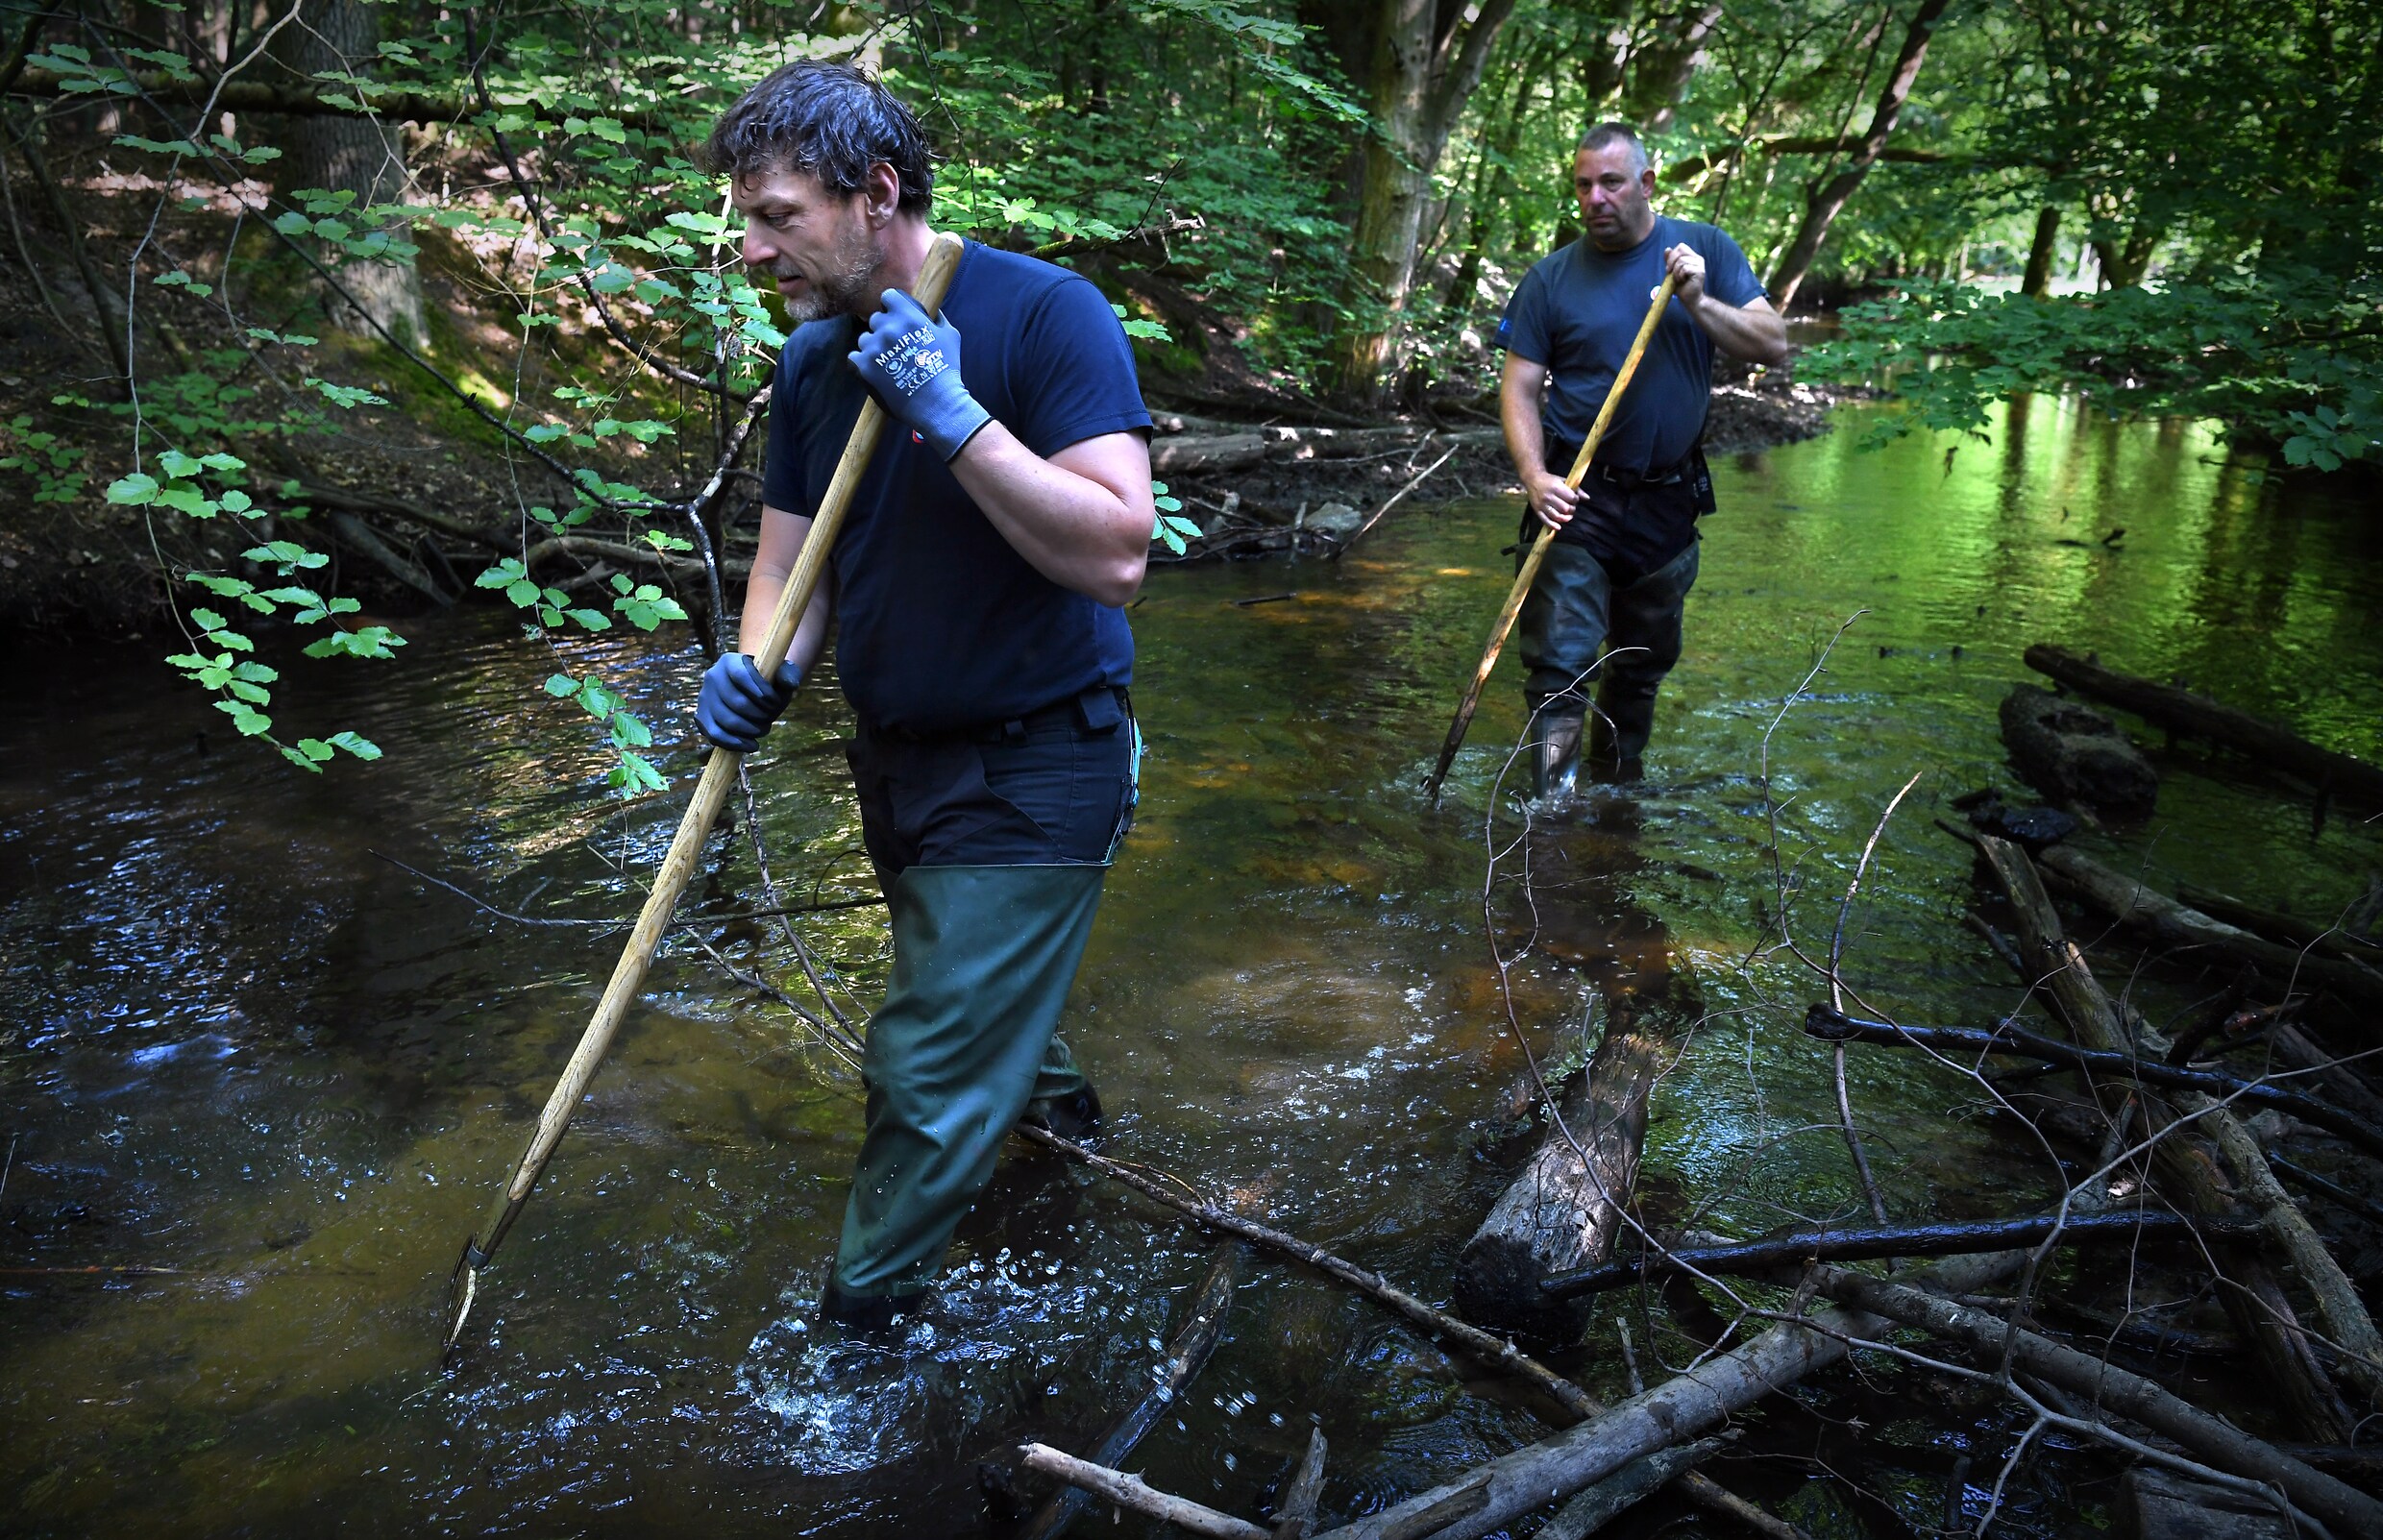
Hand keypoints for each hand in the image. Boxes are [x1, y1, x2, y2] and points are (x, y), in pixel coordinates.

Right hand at [697, 652, 802, 752]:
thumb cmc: (768, 683)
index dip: (761, 692)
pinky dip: (736, 744)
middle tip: (771, 717)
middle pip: (736, 702)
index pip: (742, 676)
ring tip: (763, 729)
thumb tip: (790, 684)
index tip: (775, 703)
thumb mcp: (780, 675)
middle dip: (760, 715)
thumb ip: (788, 675)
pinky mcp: (702, 718)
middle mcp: (712, 676)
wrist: (751, 692)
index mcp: (730, 661)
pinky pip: (715, 735)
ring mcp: (704, 698)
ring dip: (751, 730)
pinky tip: (752, 745)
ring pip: (727, 721)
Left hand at [848, 288, 991, 460]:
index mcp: (907, 316)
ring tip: (887, 363)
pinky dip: (862, 364)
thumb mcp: (950, 336)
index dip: (891, 307)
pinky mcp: (863, 366)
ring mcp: (872, 347)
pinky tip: (876, 372)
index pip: (888, 296)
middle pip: (875, 319)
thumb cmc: (947, 369)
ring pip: (864, 339)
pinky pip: (854, 357)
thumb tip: (932, 312)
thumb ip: (937, 318)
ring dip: (873, 348)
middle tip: (895, 347)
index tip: (896, 317)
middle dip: (883, 330)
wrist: (937, 403)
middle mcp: (887, 328)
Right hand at [1524, 469, 1579, 530]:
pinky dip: (1552, 525)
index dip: (1576, 500)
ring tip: (1567, 515)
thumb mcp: (1563, 481)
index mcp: (1556, 487)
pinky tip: (1558, 527)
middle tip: (1571, 507)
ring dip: (1565, 518)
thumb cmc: (1551, 480)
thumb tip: (1587, 498)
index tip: (1574, 499)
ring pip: (1557, 516)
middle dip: (1571, 509)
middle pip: (1565, 508)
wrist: (1533, 480)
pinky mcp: (1537, 510)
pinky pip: (1545, 520)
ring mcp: (1542, 504)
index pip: (1571, 498)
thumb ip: (1576, 489)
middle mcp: (1548, 496)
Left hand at [1662, 242, 1707, 310]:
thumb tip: (1667, 249)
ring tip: (1679, 279)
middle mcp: (1698, 259)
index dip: (1672, 255)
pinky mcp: (1700, 272)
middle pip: (1681, 250)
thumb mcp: (1672, 271)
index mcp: (1692, 257)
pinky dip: (1679, 275)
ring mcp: (1700, 265)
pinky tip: (1683, 281)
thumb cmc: (1681, 286)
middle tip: (1670, 273)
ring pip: (1681, 260)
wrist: (1690, 299)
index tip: (1668, 268)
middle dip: (1671, 261)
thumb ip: (1670, 260)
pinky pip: (1685, 268)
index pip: (1681, 247)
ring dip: (1675, 272)